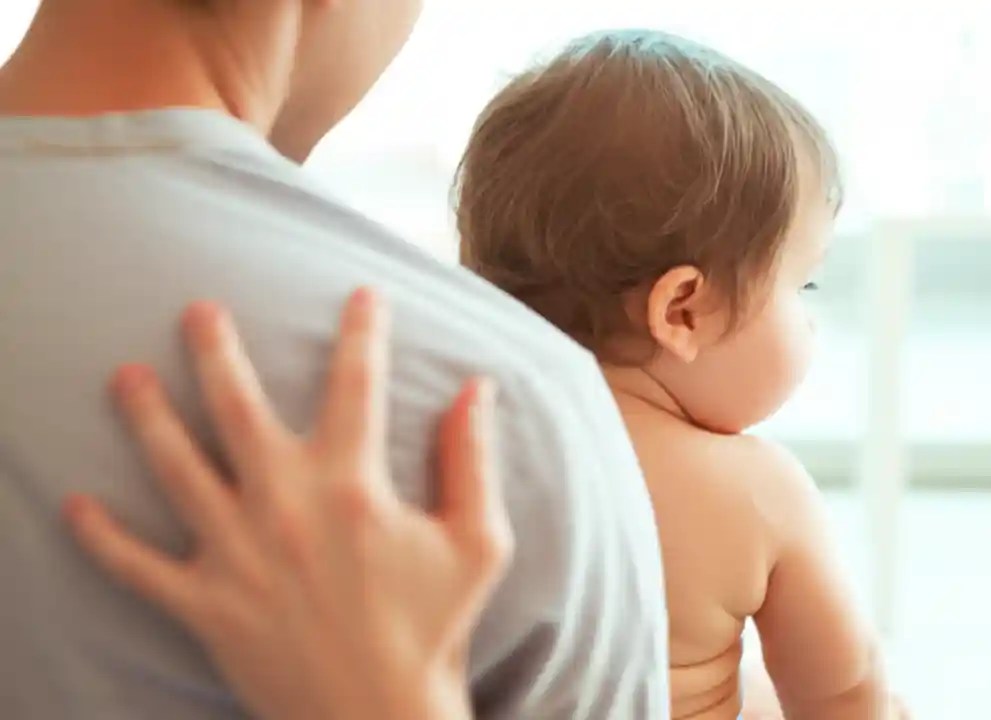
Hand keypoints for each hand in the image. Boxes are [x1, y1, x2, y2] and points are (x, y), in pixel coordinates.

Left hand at [62, 288, 511, 719]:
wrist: (379, 716)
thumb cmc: (436, 629)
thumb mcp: (478, 542)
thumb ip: (472, 461)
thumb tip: (476, 390)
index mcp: (353, 487)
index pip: (356, 385)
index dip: (362, 331)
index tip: (361, 294)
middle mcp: (285, 507)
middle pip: (237, 408)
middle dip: (214, 351)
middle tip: (197, 310)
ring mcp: (236, 555)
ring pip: (176, 469)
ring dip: (146, 417)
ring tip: (124, 375)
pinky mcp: (204, 604)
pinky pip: (137, 566)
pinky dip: (103, 539)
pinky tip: (76, 506)